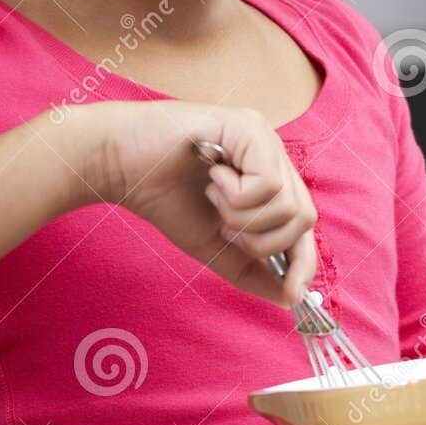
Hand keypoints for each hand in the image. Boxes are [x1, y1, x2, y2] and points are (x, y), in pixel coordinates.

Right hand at [79, 99, 316, 308]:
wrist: (121, 167)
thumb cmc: (164, 198)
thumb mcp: (214, 246)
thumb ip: (251, 271)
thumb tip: (290, 297)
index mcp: (269, 178)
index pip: (304, 223)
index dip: (303, 262)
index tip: (292, 295)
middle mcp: (274, 154)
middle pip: (304, 217)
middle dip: (262, 240)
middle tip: (224, 226)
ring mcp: (265, 138)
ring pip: (288, 204)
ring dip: (243, 217)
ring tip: (213, 196)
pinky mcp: (250, 127)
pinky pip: (268, 184)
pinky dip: (236, 196)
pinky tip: (212, 179)